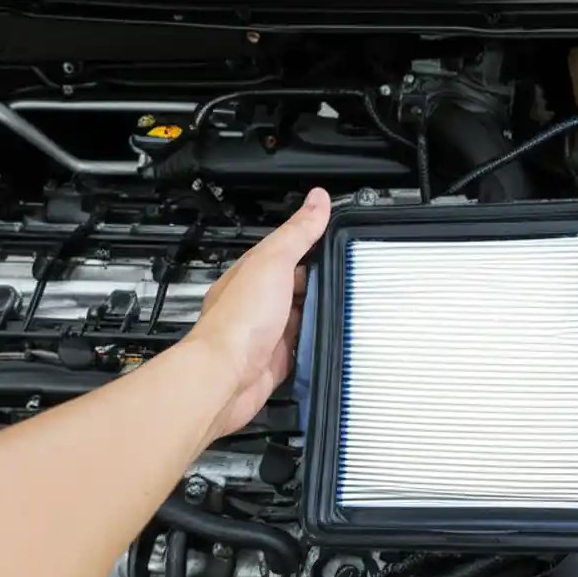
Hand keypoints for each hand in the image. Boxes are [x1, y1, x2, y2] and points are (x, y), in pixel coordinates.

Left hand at [186, 187, 330, 436]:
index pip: (287, 250)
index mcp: (253, 272)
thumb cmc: (238, 322)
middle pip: (297, 285)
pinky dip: (316, 342)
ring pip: (302, 316)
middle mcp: (259, 301)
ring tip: (347, 303)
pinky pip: (303, 346)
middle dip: (322, 281)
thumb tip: (318, 199)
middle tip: (350, 273)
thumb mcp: (272, 263)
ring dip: (321, 313)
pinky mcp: (278, 359)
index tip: (338, 237)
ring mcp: (269, 331)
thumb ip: (297, 233)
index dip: (313, 243)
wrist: (226, 377)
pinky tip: (330, 337)